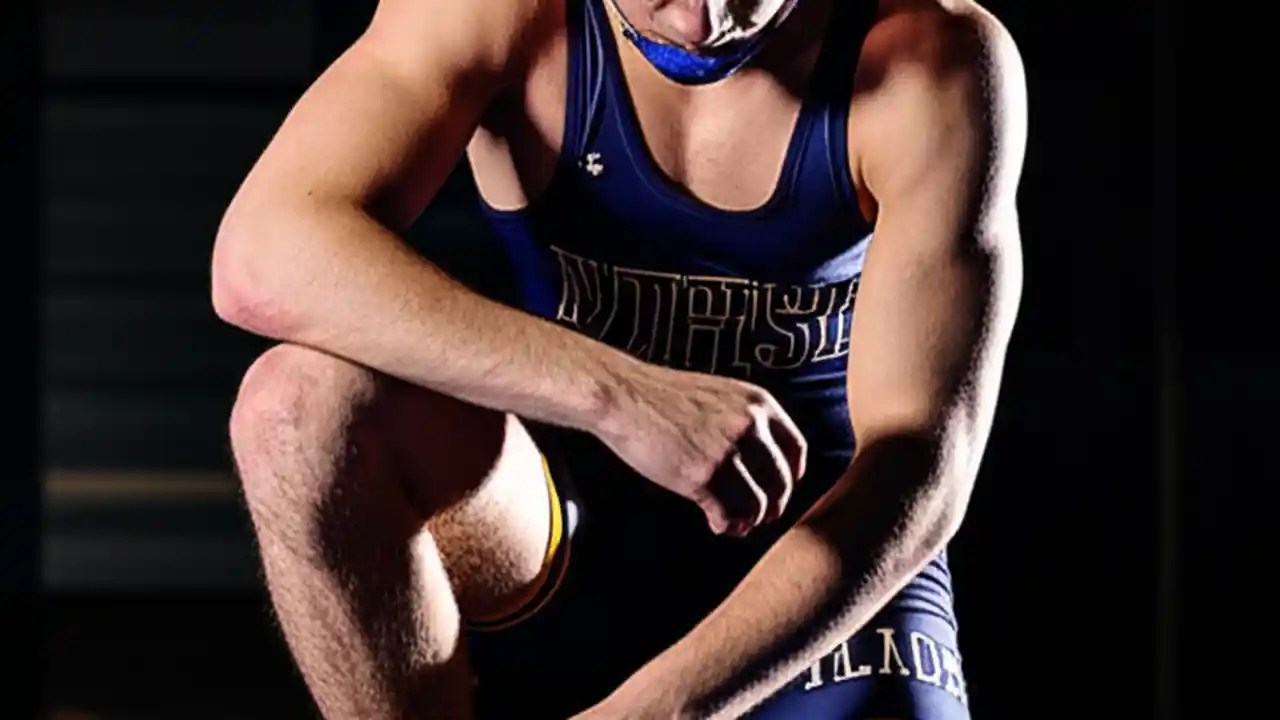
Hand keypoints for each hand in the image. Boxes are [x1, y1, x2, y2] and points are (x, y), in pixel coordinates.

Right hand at [593, 361, 807, 535]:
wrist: (624, 396)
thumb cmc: (665, 397)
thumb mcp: (720, 394)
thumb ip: (745, 420)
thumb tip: (762, 464)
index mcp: (758, 403)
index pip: (796, 448)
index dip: (792, 476)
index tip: (782, 489)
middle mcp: (749, 427)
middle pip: (780, 482)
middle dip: (774, 506)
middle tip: (762, 518)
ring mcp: (726, 453)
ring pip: (756, 503)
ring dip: (749, 520)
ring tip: (736, 523)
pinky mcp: (700, 477)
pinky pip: (726, 513)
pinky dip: (726, 525)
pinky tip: (716, 525)